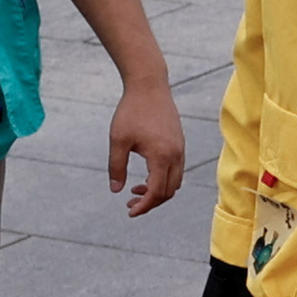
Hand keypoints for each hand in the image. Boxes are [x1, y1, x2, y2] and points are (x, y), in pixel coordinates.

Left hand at [105, 76, 185, 213]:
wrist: (149, 85)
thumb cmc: (131, 111)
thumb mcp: (118, 140)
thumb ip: (116, 167)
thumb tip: (115, 191)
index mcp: (161, 156)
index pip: (156, 192)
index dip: (144, 206)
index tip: (130, 211)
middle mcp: (176, 155)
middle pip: (169, 192)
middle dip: (150, 202)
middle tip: (130, 203)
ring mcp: (180, 149)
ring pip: (175, 182)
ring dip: (158, 191)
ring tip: (136, 189)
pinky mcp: (180, 143)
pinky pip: (176, 170)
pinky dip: (163, 179)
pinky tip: (146, 175)